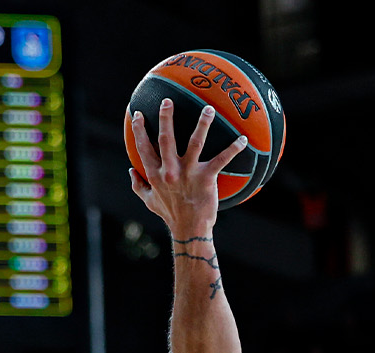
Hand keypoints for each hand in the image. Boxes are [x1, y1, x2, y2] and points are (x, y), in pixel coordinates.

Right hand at [129, 98, 247, 232]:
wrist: (189, 230)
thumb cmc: (171, 215)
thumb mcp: (150, 201)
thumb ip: (139, 185)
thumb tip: (131, 170)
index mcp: (156, 174)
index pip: (144, 148)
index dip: (139, 130)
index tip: (138, 114)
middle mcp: (170, 171)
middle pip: (166, 139)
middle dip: (165, 118)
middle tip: (167, 100)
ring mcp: (189, 174)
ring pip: (195, 143)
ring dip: (202, 124)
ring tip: (209, 109)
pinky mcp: (206, 178)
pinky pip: (221, 160)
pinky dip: (233, 149)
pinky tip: (243, 139)